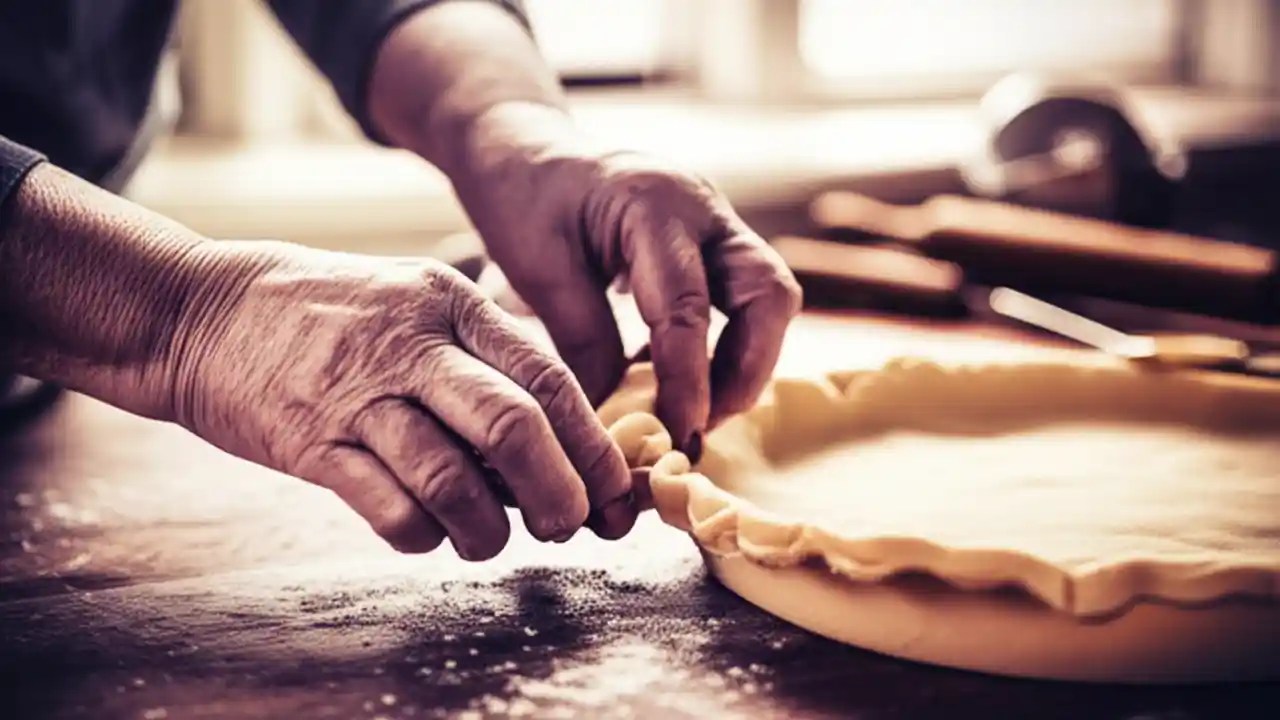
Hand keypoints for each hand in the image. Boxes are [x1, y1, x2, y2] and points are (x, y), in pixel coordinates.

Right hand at [170, 243, 635, 557]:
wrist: (204, 312)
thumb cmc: (332, 316)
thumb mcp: (416, 300)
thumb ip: (483, 359)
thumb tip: (556, 445)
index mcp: (450, 305)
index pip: (547, 380)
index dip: (593, 447)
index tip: (615, 494)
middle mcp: (410, 344)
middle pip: (512, 428)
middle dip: (558, 494)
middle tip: (570, 527)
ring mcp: (356, 395)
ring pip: (450, 480)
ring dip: (487, 529)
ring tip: (490, 540)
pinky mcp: (309, 444)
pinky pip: (387, 508)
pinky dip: (421, 536)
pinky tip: (424, 533)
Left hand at [451, 104, 802, 451]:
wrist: (526, 148)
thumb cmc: (524, 197)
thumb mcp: (538, 268)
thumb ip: (583, 341)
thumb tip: (616, 423)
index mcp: (654, 205)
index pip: (686, 307)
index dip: (688, 381)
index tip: (678, 434)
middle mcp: (704, 210)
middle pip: (769, 293)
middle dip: (747, 370)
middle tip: (702, 425)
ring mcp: (717, 225)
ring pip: (767, 299)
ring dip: (741, 365)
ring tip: (692, 414)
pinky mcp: (713, 246)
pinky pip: (742, 302)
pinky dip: (721, 349)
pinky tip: (676, 383)